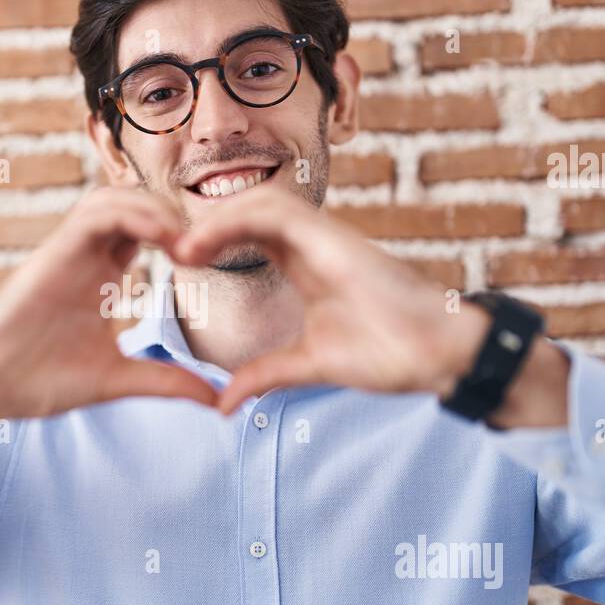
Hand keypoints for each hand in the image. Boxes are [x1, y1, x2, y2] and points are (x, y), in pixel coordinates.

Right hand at [0, 187, 218, 441]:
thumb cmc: (39, 380)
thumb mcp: (117, 380)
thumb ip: (165, 382)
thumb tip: (216, 398)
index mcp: (101, 275)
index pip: (146, 230)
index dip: (181, 233)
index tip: (212, 258)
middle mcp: (86, 255)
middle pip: (135, 204)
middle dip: (174, 213)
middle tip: (207, 243)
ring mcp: (68, 251)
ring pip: (114, 198)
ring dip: (156, 208)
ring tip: (186, 239)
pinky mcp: (52, 254)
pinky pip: (93, 215)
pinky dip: (130, 214)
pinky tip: (162, 236)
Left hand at [171, 187, 492, 415]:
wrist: (437, 355)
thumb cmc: (387, 354)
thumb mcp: (309, 365)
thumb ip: (265, 375)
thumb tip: (223, 403)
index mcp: (305, 263)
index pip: (247, 234)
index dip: (210, 242)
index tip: (177, 267)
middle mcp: (312, 242)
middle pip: (247, 210)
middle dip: (204, 226)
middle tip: (167, 252)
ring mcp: (325, 235)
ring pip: (258, 200)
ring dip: (213, 220)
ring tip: (179, 250)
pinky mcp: (334, 237)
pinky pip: (275, 211)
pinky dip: (233, 221)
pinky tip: (202, 246)